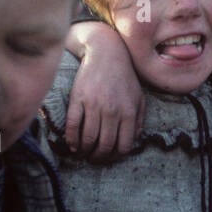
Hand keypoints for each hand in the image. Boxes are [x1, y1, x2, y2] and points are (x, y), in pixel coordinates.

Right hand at [62, 22, 144, 159]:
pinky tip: (72, 144)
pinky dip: (71, 139)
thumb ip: (139, 119)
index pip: (123, 146)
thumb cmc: (124, 77)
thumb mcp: (139, 97)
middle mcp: (112, 111)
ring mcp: (94, 105)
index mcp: (129, 112)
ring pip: (88, 139)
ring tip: (83, 152)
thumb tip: (134, 139)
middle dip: (98, 157)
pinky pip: (73, 125)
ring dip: (85, 150)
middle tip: (93, 158)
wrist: (105, 52)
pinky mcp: (78, 99)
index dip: (115, 157)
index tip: (108, 157)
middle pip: (105, 146)